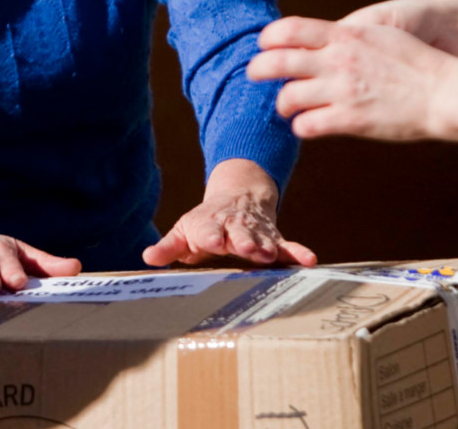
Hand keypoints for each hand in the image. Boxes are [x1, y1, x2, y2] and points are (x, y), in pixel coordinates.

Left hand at [143, 159, 316, 267]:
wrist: (238, 196)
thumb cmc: (206, 223)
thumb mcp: (184, 231)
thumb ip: (168, 247)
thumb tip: (147, 258)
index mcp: (209, 226)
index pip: (208, 231)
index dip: (209, 237)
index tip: (211, 243)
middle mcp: (235, 227)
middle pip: (239, 234)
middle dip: (244, 241)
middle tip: (248, 249)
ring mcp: (256, 233)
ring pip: (264, 240)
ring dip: (269, 247)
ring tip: (272, 256)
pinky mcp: (274, 239)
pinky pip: (287, 247)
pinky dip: (298, 253)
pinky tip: (310, 260)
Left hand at [251, 18, 456, 140]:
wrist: (444, 92)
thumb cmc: (416, 64)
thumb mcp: (379, 34)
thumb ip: (347, 37)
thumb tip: (325, 37)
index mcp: (345, 35)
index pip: (289, 30)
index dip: (269, 38)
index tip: (265, 46)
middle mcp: (337, 61)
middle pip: (277, 62)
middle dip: (258, 70)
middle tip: (255, 76)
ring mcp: (341, 91)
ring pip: (287, 97)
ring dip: (282, 104)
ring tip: (287, 107)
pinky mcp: (349, 120)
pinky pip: (306, 125)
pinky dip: (301, 126)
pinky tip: (307, 125)